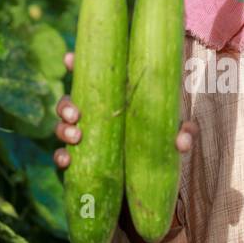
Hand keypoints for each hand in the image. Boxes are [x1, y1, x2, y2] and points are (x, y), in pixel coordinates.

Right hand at [53, 51, 198, 167]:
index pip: (90, 78)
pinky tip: (66, 161)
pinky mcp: (78, 162)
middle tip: (76, 115)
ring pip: (61, 128)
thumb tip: (181, 142)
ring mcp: (83, 138)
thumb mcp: (175, 135)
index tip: (69, 58)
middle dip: (66, 105)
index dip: (75, 64)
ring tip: (76, 136)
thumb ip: (184, 133)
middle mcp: (93, 116)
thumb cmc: (161, 147)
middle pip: (69, 102)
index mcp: (112, 100)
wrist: (149, 184)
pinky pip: (61, 157)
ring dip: (63, 129)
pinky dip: (60, 158)